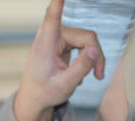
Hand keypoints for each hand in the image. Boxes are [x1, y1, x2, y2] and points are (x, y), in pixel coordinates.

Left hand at [14, 0, 105, 120]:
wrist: (35, 97)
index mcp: (46, 45)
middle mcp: (52, 36)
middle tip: (99, 75)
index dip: (57, 5)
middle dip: (96, 55)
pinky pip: (84, 44)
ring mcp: (58, 36)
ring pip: (88, 40)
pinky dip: (88, 58)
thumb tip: (94, 51)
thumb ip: (80, 69)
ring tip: (95, 75)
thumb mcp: (64, 86)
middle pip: (85, 36)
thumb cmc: (44, 92)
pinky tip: (82, 72)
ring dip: (93, 58)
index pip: (52, 19)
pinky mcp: (64, 40)